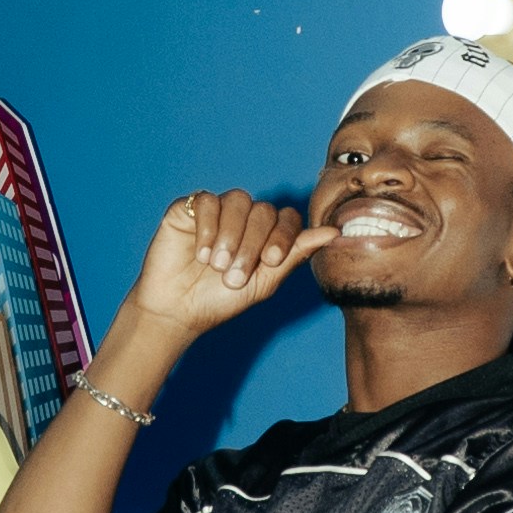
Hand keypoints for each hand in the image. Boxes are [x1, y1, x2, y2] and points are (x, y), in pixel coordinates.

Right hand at [132, 191, 334, 338]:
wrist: (177, 311)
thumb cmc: (219, 300)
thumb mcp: (264, 282)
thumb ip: (295, 254)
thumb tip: (335, 232)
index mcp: (265, 234)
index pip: (287, 218)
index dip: (282, 235)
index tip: (269, 261)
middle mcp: (243, 218)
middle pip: (263, 210)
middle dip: (253, 243)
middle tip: (234, 275)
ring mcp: (216, 211)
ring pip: (238, 201)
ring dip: (231, 235)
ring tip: (216, 265)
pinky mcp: (188, 208)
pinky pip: (208, 201)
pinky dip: (207, 228)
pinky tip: (200, 253)